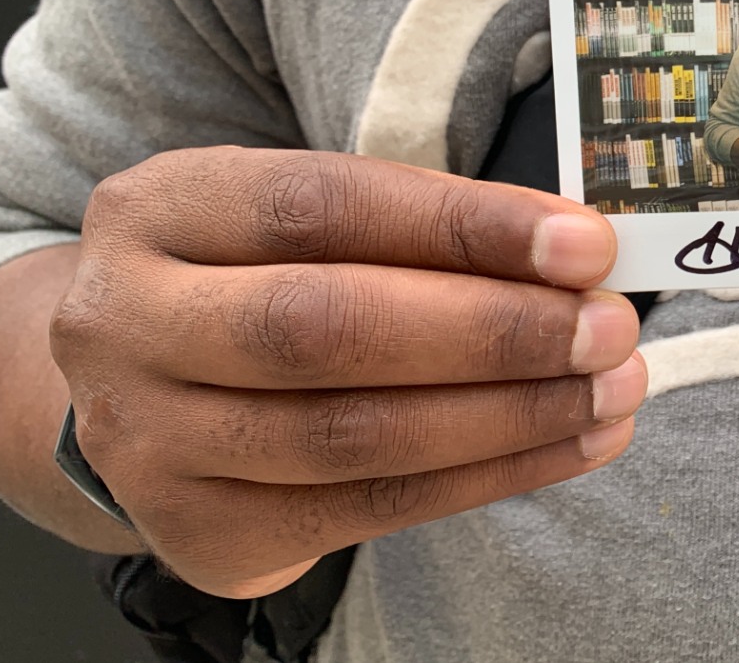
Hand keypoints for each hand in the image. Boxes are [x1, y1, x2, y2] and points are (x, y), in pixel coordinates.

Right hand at [49, 148, 645, 597]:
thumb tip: (570, 255)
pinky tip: (570, 444)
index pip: (322, 205)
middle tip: (608, 328)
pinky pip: (369, 510)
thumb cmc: (255, 279)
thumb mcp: (298, 222)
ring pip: (354, 434)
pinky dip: (488, 476)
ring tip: (611, 390)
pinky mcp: (202, 531)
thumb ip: (413, 229)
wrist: (133, 387)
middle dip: (492, 330)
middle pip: (326, 327)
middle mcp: (127, 323)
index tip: (581, 243)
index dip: (462, 225)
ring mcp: (151, 440)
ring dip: (510, 414)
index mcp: (160, 210)